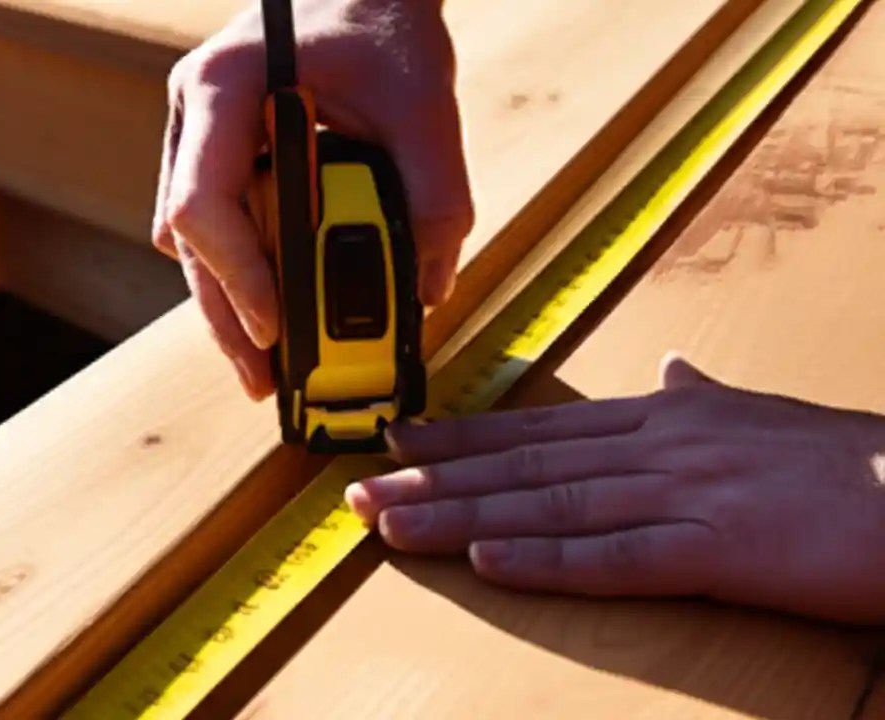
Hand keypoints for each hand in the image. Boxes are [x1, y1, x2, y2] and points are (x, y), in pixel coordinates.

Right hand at [156, 0, 474, 399]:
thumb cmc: (383, 21)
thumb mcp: (424, 102)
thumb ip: (435, 194)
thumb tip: (427, 289)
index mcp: (225, 86)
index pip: (203, 201)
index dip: (235, 274)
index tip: (274, 326)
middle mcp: (195, 114)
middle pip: (187, 238)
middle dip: (225, 315)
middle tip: (262, 379)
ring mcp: (198, 135)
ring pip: (193, 241)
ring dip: (227, 303)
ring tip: (263, 364)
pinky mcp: (217, 153)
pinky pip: (216, 226)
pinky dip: (240, 272)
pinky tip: (266, 313)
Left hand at [346, 353, 884, 625]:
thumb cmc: (847, 460)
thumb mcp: (760, 414)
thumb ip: (700, 397)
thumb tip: (665, 371)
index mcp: (666, 418)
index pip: (540, 428)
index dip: (461, 436)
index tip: (399, 437)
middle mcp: (660, 447)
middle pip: (525, 464)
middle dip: (434, 478)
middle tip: (357, 487)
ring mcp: (687, 494)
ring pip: (550, 505)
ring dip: (462, 515)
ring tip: (390, 521)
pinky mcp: (721, 550)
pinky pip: (618, 558)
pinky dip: (546, 560)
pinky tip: (487, 559)